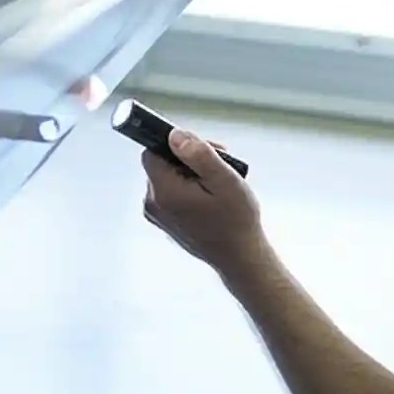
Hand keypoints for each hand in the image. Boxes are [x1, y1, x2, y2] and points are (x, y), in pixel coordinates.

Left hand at [142, 129, 266, 276]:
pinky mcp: (166, 221)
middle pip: (162, 163)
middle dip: (189, 159)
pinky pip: (172, 193)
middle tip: (218, 166)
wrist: (240, 258)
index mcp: (164, 192)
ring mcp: (158, 215)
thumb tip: (175, 135)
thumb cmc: (236, 222)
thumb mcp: (225, 180)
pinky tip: (211, 197)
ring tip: (217, 184)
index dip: (176, 144)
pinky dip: (189, 189)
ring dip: (192, 174)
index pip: (153, 151)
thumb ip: (199, 154)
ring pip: (169, 177)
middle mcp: (153, 204)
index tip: (201, 150)